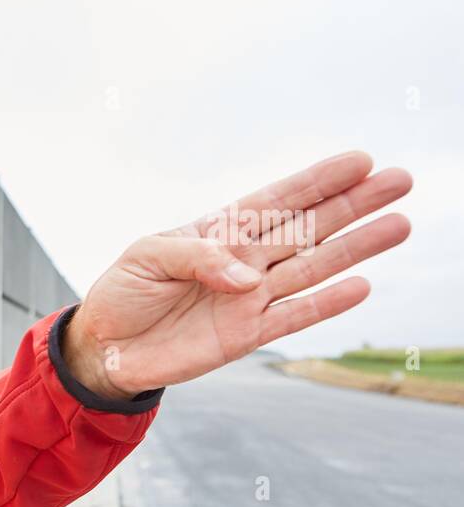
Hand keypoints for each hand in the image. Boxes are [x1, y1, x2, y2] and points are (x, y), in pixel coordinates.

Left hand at [64, 151, 412, 398]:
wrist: (105, 345)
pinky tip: (362, 286)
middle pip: (309, 227)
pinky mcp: (246, 335)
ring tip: (399, 224)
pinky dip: (327, 304)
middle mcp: (244, 261)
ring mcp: (250, 298)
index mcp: (219, 231)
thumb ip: (197, 257)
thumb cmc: (123, 292)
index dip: (317, 181)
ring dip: (355, 248)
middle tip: (401, 180)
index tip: (360, 161)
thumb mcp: (146, 256)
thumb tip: (249, 278)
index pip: (276, 200)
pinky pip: (293, 317)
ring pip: (313, 267)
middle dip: (353, 204)